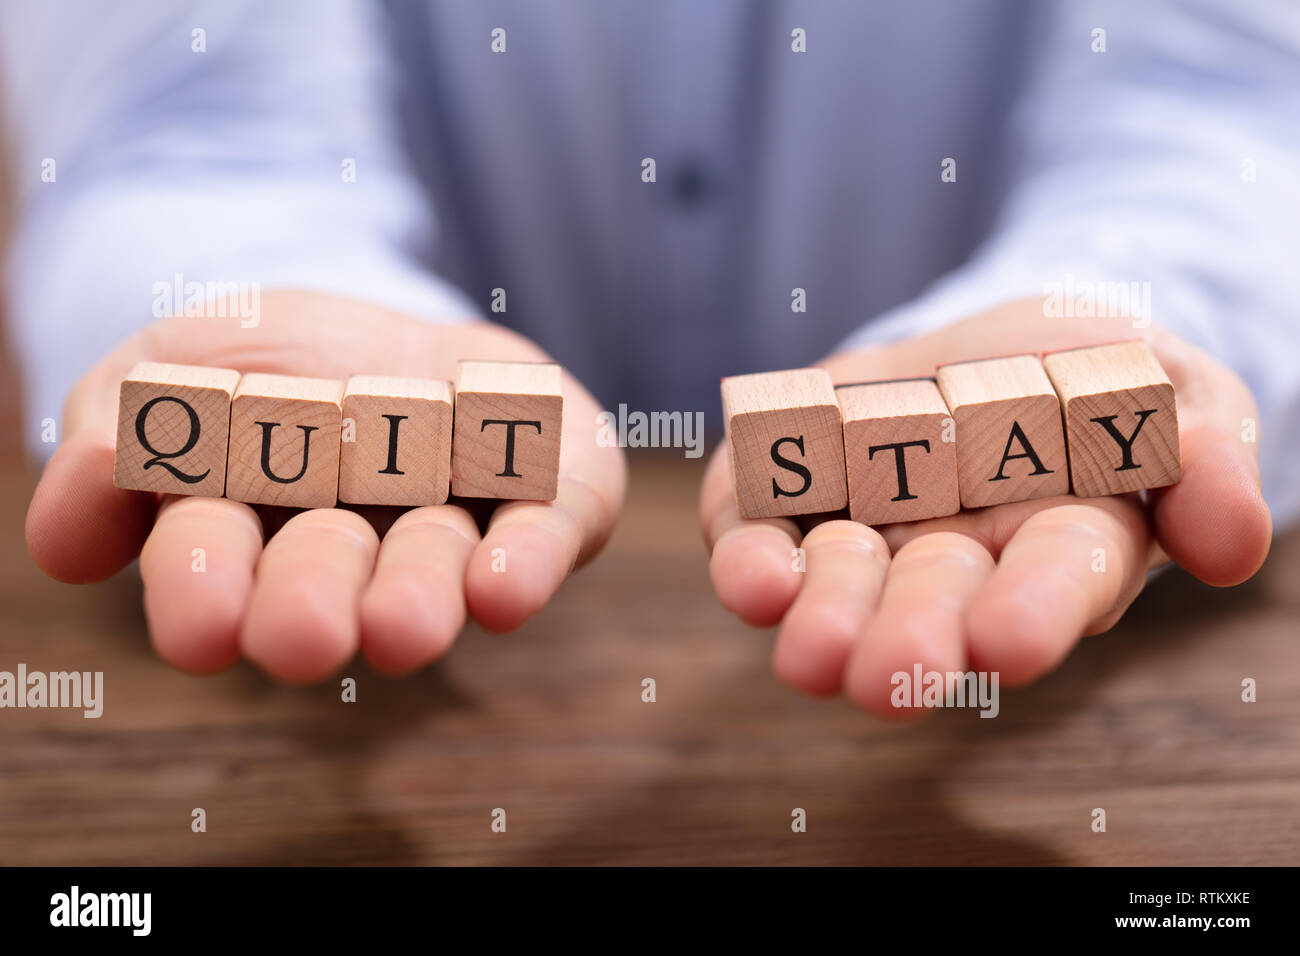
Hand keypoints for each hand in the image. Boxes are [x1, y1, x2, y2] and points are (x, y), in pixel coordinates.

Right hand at [26, 290, 625, 681]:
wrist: (409, 338)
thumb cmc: (280, 367)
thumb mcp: (176, 365)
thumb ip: (120, 430)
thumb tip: (64, 541)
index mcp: (248, 526)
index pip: (211, 553)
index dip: (202, 586)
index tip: (199, 630)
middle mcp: (355, 547)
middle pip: (327, 571)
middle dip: (310, 599)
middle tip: (299, 640)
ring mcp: (454, 523)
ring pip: (433, 562)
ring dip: (416, 595)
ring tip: (401, 629)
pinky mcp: (549, 499)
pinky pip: (546, 529)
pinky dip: (526, 559)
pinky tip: (502, 587)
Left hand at [701, 300, 1270, 717]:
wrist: (992, 341)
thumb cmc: (1095, 379)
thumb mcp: (1177, 392)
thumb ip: (1206, 458)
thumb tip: (1233, 543)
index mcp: (1056, 548)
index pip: (1051, 586)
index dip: (1031, 613)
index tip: (1008, 645)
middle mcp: (955, 562)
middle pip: (932, 604)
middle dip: (909, 639)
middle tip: (886, 679)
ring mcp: (867, 532)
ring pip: (839, 584)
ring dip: (823, 616)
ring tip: (809, 656)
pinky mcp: (788, 496)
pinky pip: (760, 529)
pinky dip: (749, 553)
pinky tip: (751, 575)